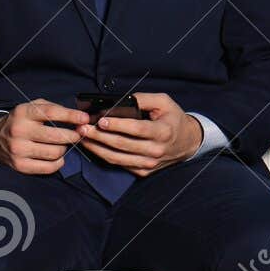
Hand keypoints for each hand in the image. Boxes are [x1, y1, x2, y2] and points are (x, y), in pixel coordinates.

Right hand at [0, 99, 88, 174]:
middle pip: (56, 136)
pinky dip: (58, 163)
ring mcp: (19, 150)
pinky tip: (58, 157)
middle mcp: (20, 131)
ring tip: (62, 145)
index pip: (51, 113)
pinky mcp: (20, 165)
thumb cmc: (21, 121)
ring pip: (54, 153)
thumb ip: (53, 108)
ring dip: (64, 149)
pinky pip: (48, 167)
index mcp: (24, 113)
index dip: (71, 116)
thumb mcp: (32, 107)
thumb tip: (78, 118)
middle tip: (77, 134)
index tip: (84, 118)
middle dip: (72, 135)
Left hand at [75, 93, 202, 176]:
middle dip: (99, 136)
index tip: (101, 120)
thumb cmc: (173, 119)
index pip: (136, 129)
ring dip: (97, 148)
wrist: (187, 142)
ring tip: (83, 138)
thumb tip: (122, 100)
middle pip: (122, 144)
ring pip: (117, 157)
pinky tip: (93, 146)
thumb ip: (144, 99)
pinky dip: (104, 155)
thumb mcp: (164, 102)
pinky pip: (119, 164)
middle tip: (82, 128)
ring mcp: (148, 163)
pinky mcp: (142, 171)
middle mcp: (156, 150)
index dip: (117, 125)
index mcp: (162, 132)